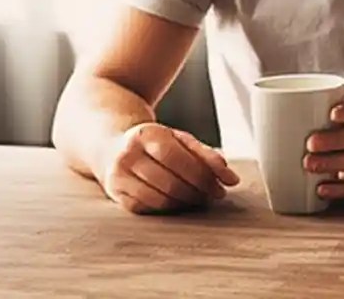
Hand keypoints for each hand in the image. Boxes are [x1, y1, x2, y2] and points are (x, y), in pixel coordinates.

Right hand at [97, 122, 239, 214]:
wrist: (111, 146)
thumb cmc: (156, 144)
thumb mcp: (181, 140)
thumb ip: (208, 156)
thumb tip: (232, 179)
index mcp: (147, 135)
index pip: (178, 159)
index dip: (202, 176)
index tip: (221, 188)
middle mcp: (127, 155)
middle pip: (169, 182)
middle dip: (196, 192)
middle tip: (212, 196)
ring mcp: (117, 177)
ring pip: (159, 199)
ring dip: (184, 203)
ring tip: (198, 198)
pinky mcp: (115, 195)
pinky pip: (148, 208)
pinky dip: (168, 208)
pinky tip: (178, 202)